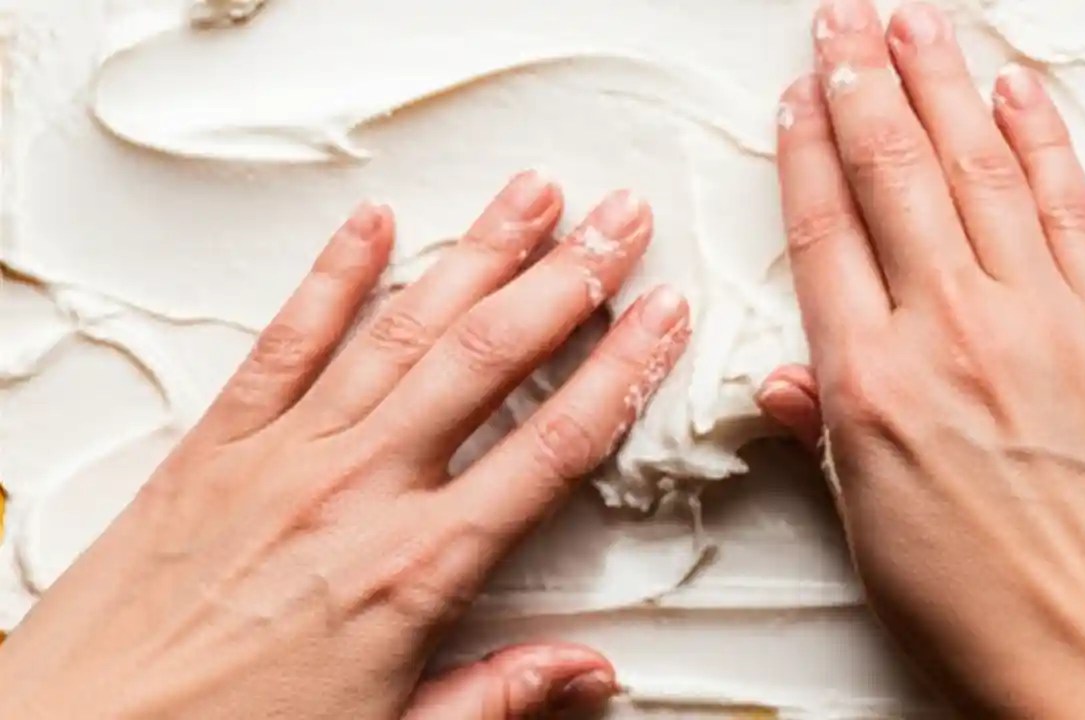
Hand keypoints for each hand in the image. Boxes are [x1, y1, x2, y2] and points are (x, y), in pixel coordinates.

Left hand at [0, 173, 689, 718]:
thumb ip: (497, 696)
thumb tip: (588, 672)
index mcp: (417, 567)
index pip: (553, 444)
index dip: (622, 370)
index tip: (661, 316)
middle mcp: (358, 490)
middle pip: (489, 359)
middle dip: (568, 279)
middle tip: (619, 222)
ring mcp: (284, 454)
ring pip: (402, 328)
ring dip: (477, 254)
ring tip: (531, 197)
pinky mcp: (216, 442)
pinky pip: (285, 340)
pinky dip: (333, 275)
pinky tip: (374, 225)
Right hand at [761, 1, 1084, 716]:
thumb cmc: (995, 617)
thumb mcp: (873, 535)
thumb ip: (830, 435)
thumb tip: (794, 380)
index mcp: (873, 386)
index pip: (827, 234)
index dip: (807, 154)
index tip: (797, 100)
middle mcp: (952, 333)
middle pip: (895, 176)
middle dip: (863, 83)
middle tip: (842, 23)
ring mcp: (1041, 320)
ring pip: (978, 169)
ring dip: (942, 85)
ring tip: (915, 25)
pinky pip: (1069, 208)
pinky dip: (1041, 142)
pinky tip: (1015, 95)